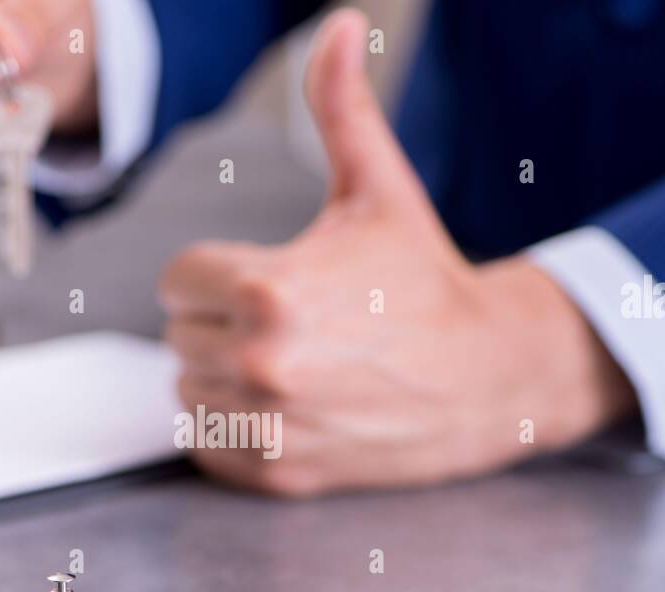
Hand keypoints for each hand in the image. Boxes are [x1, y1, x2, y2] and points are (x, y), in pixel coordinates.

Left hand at [159, 9, 636, 496]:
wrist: (489, 378)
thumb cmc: (426, 282)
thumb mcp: (380, 190)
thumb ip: (341, 108)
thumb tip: (340, 24)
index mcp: (270, 290)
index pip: (175, 281)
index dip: (214, 275)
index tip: (262, 278)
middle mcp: (262, 365)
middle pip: (179, 338)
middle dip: (221, 325)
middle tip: (288, 323)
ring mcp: (270, 427)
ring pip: (189, 394)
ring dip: (223, 378)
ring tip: (289, 364)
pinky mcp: (280, 474)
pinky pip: (208, 449)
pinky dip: (232, 432)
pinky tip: (286, 407)